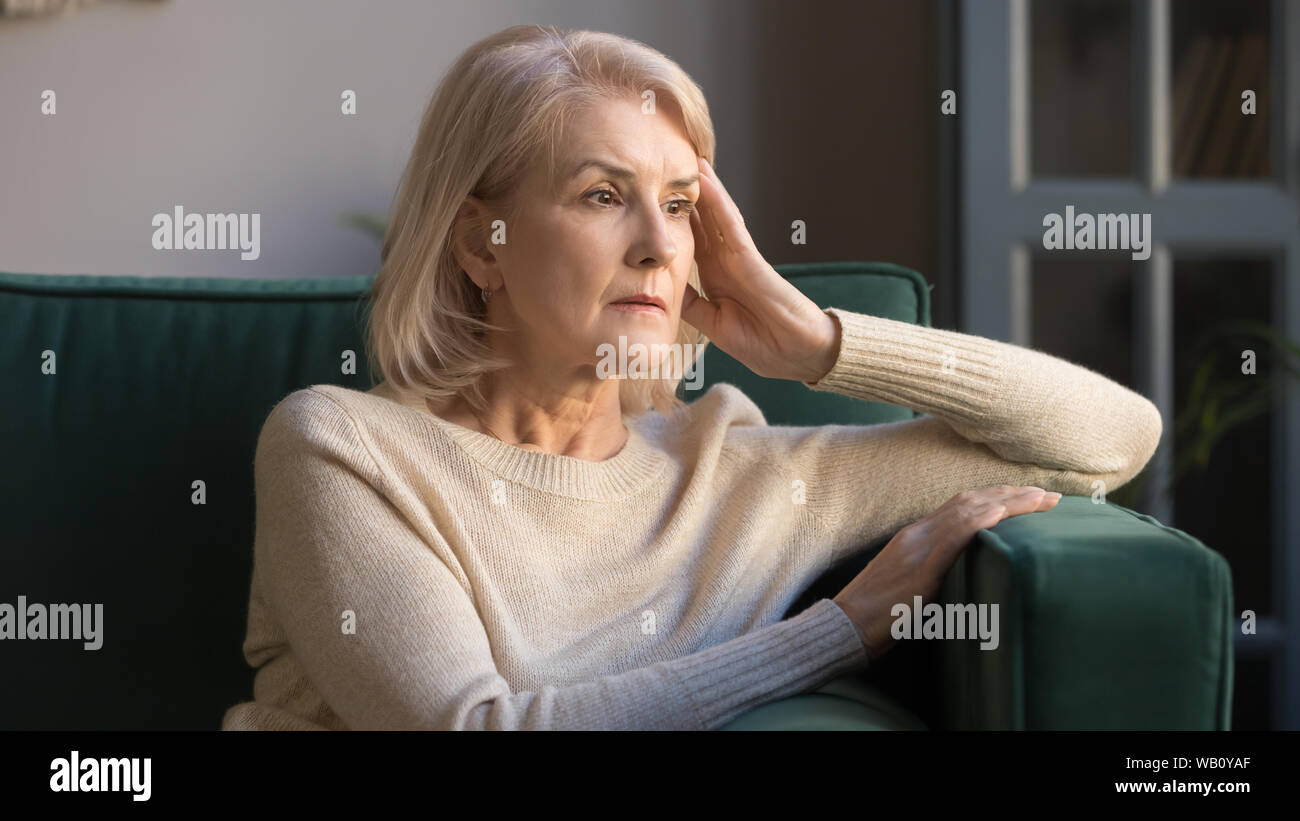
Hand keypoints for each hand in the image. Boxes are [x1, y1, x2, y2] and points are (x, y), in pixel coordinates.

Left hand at [681, 157, 838, 382]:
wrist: (798, 356)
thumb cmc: (763, 344)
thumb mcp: (714, 325)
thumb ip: (692, 304)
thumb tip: (663, 288)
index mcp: (716, 278)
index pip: (691, 241)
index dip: (673, 220)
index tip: (651, 200)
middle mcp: (727, 261)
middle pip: (701, 220)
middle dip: (685, 195)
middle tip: (663, 165)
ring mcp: (740, 257)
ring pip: (715, 214)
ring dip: (701, 186)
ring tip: (684, 157)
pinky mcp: (751, 259)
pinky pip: (731, 225)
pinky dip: (718, 201)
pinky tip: (705, 179)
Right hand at [832, 486, 1062, 659]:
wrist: (844, 627)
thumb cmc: (876, 616)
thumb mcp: (912, 587)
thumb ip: (938, 573)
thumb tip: (970, 576)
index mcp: (917, 537)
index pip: (963, 506)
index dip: (999, 497)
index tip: (1031, 497)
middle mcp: (917, 534)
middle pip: (971, 500)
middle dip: (1013, 495)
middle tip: (1050, 495)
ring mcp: (916, 547)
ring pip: (967, 511)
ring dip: (1008, 502)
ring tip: (1041, 499)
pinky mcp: (918, 567)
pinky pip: (951, 536)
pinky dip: (978, 520)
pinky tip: (1002, 513)